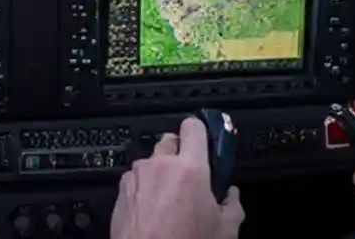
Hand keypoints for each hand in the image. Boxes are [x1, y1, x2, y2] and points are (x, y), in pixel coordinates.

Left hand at [110, 116, 243, 238]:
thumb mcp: (224, 230)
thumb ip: (232, 206)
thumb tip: (232, 197)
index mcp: (190, 168)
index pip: (194, 127)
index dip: (201, 130)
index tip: (206, 139)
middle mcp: (160, 166)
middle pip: (171, 140)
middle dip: (181, 154)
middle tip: (191, 176)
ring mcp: (138, 176)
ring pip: (152, 162)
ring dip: (161, 173)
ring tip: (170, 199)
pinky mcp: (121, 189)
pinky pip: (136, 179)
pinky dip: (144, 188)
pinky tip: (153, 209)